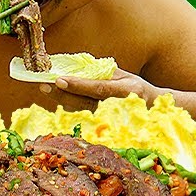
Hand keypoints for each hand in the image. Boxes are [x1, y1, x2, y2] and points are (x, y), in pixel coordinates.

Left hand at [39, 68, 164, 109]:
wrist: (152, 110)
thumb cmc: (137, 89)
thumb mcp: (125, 77)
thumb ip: (104, 74)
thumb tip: (77, 69)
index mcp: (127, 91)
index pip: (98, 89)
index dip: (78, 85)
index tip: (59, 80)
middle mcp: (118, 107)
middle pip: (85, 102)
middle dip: (62, 93)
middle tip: (44, 84)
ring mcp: (111, 119)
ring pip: (81, 110)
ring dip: (61, 99)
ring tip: (46, 88)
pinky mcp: (105, 126)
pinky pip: (83, 115)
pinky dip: (69, 106)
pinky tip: (58, 97)